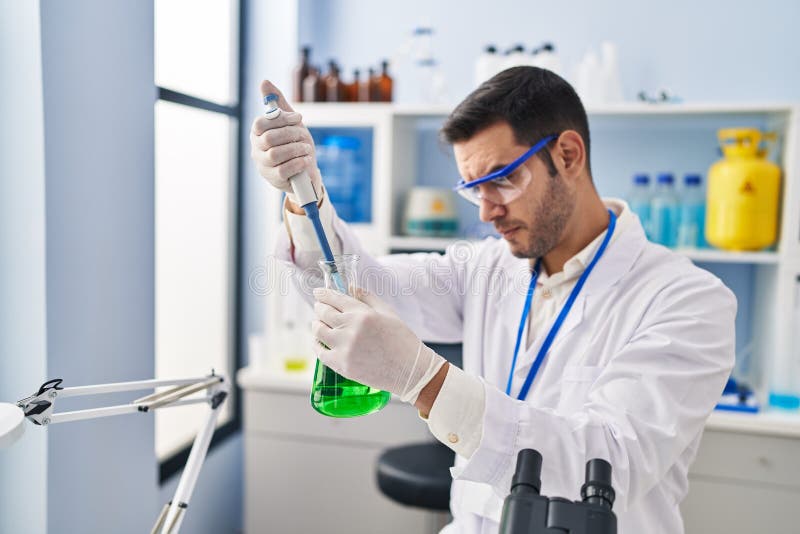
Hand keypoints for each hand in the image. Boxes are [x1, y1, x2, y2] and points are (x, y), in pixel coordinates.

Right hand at [249, 80, 322, 203]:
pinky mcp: (274, 179)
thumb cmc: (295, 143)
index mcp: (257, 133)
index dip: (281, 119)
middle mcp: (257, 149)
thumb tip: (264, 82)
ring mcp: (264, 165)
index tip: (299, 118)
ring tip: (306, 148)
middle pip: (270, 138)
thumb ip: (278, 103)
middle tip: (304, 135)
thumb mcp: (290, 122)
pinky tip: (306, 160)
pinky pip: (284, 170)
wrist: (306, 170)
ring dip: (296, 149)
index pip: (261, 123)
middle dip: (291, 134)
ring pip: (276, 154)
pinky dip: (298, 163)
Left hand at [312, 287, 446, 403]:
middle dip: (319, 307)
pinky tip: (319, 341)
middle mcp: (351, 329)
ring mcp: (344, 348)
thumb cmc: (402, 340)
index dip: (323, 294)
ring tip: (318, 323)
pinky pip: (320, 352)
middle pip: (324, 313)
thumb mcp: (388, 312)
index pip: (335, 298)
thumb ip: (367, 297)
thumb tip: (350, 287)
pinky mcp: (342, 365)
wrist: (410, 371)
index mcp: (363, 314)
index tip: (318, 292)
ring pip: (319, 330)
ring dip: (316, 324)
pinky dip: (317, 344)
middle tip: (319, 306)